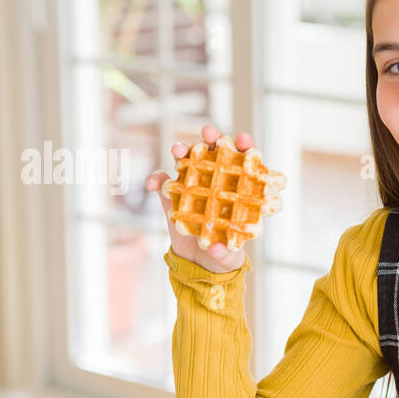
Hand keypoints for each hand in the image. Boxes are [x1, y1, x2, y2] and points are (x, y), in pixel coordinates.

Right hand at [146, 125, 260, 273]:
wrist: (198, 266)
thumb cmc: (224, 257)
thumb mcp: (228, 259)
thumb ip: (224, 254)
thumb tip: (216, 249)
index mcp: (238, 194)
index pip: (246, 166)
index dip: (246, 150)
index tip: (243, 139)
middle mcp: (217, 185)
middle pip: (216, 154)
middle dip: (213, 139)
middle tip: (208, 131)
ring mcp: (193, 188)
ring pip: (188, 161)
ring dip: (182, 150)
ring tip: (178, 149)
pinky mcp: (172, 197)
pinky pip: (162, 182)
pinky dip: (156, 179)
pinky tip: (151, 183)